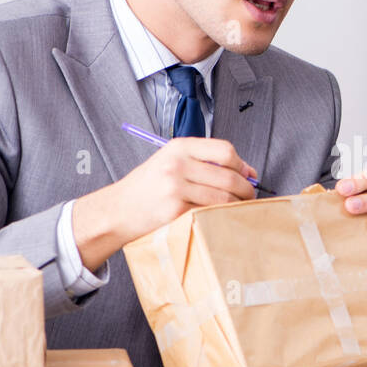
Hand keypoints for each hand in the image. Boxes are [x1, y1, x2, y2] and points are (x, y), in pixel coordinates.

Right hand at [72, 137, 256, 270]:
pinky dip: (221, 216)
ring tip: (237, 209)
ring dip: (237, 205)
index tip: (248, 175)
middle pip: (228, 176)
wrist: (118, 210)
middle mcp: (177, 165)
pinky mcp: (175, 211)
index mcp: (179, 148)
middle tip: (249, 197)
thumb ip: (204, 163)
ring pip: (223, 197)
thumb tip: (247, 171)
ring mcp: (176, 188)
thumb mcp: (170, 163)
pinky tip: (220, 217)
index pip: (224, 150)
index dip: (242, 165)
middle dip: (245, 190)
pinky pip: (210, 213)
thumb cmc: (147, 188)